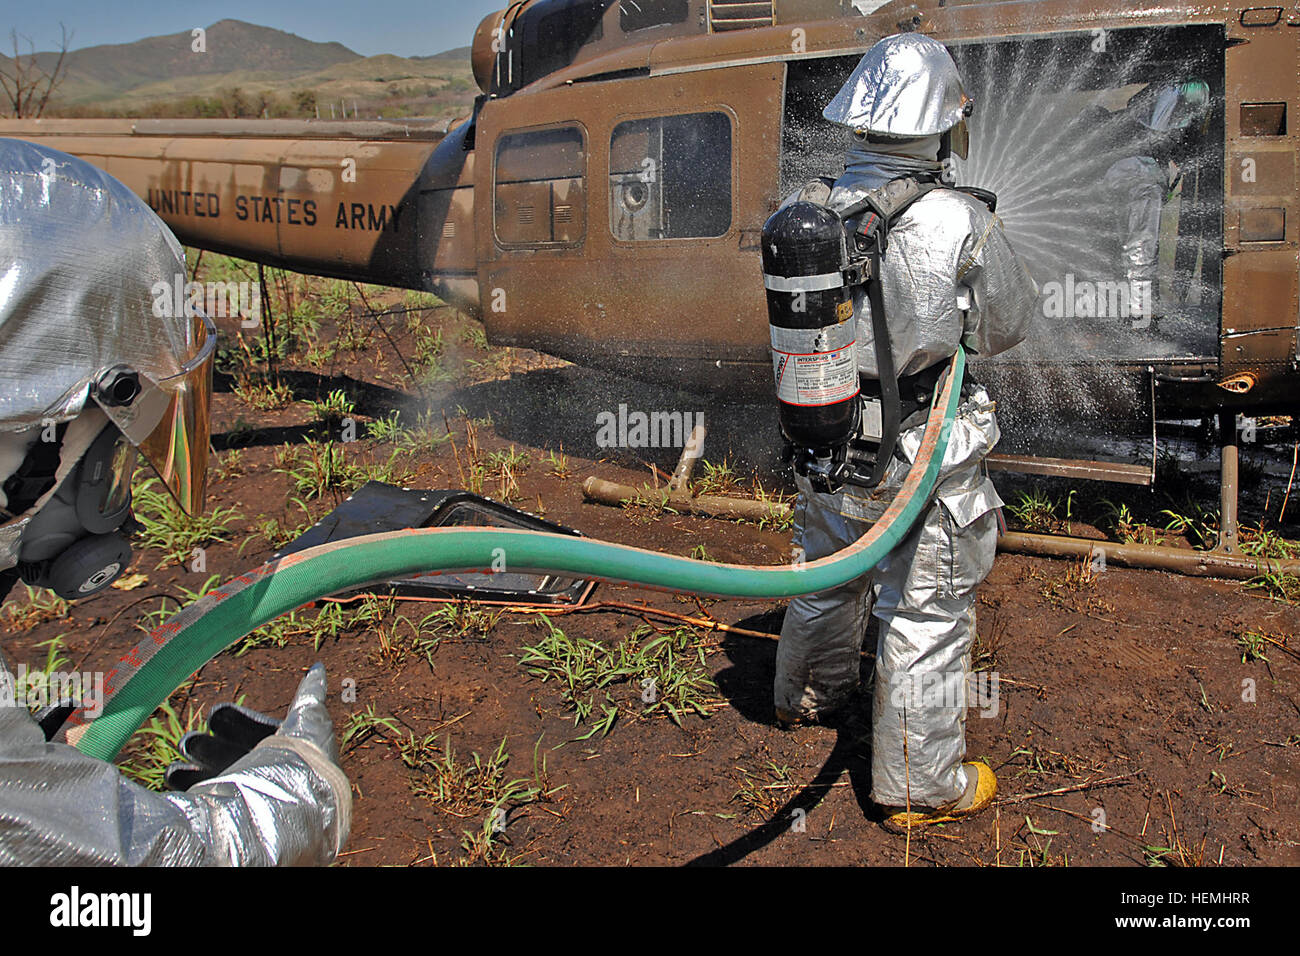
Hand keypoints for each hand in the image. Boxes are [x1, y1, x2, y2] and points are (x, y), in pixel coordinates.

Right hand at [165, 663, 338, 789]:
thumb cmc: (305, 760)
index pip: (257, 734)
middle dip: (210, 745)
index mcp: (285, 751)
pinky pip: (204, 796)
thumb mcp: (308, 721)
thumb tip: (318, 667)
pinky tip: (174, 774)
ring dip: (196, 761)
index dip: (237, 723)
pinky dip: (187, 784)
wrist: (293, 801)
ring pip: (215, 774)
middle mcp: (266, 773)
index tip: (217, 714)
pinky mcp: (232, 813)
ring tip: (182, 752)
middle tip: (190, 740)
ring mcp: (249, 794)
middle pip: (232, 755)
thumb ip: (309, 695)